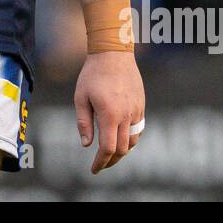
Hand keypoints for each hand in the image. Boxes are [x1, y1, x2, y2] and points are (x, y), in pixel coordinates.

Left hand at [74, 50, 144, 173]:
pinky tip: (121, 138)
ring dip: (122, 151)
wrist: (113, 53)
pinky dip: (130, 138)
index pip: (108, 148)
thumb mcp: (81, 97)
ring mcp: (136, 110)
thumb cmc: (93, 74)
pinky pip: (138, 129)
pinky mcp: (141, 105)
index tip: (94, 169)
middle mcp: (126, 115)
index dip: (101, 162)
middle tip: (100, 165)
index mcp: (109, 115)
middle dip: (111, 160)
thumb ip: (84, 123)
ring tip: (110, 154)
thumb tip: (87, 145)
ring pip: (133, 141)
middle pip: (121, 149)